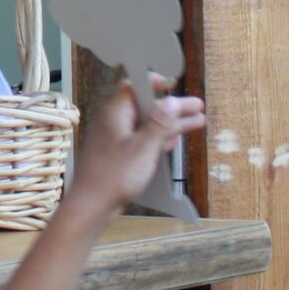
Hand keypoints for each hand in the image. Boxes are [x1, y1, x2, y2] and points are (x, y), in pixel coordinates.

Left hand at [62, 80, 205, 218]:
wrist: (91, 206)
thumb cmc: (113, 177)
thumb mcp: (143, 148)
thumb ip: (159, 123)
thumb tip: (172, 101)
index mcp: (115, 113)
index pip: (134, 86)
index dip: (155, 83)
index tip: (174, 84)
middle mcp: (114, 122)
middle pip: (146, 106)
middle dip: (172, 106)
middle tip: (196, 107)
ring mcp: (116, 139)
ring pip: (146, 124)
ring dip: (170, 123)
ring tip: (197, 121)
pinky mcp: (119, 154)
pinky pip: (142, 139)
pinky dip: (159, 137)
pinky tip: (174, 139)